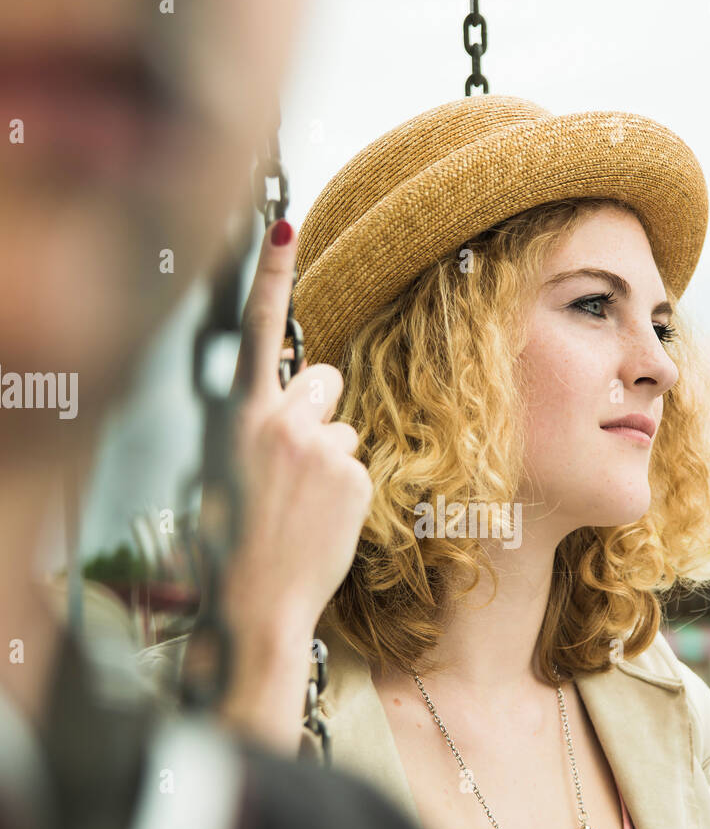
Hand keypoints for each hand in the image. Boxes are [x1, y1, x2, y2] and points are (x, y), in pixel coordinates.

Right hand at [212, 218, 372, 750]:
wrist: (255, 602)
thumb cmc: (234, 540)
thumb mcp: (229, 470)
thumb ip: (261, 426)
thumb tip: (307, 400)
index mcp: (235, 416)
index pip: (255, 331)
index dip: (271, 276)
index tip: (283, 226)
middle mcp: (276, 421)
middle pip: (322, 378)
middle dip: (319, 407)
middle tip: (295, 462)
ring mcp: (317, 447)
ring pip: (345, 425)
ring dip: (332, 452)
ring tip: (303, 502)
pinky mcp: (351, 475)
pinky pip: (360, 463)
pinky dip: (347, 489)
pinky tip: (322, 520)